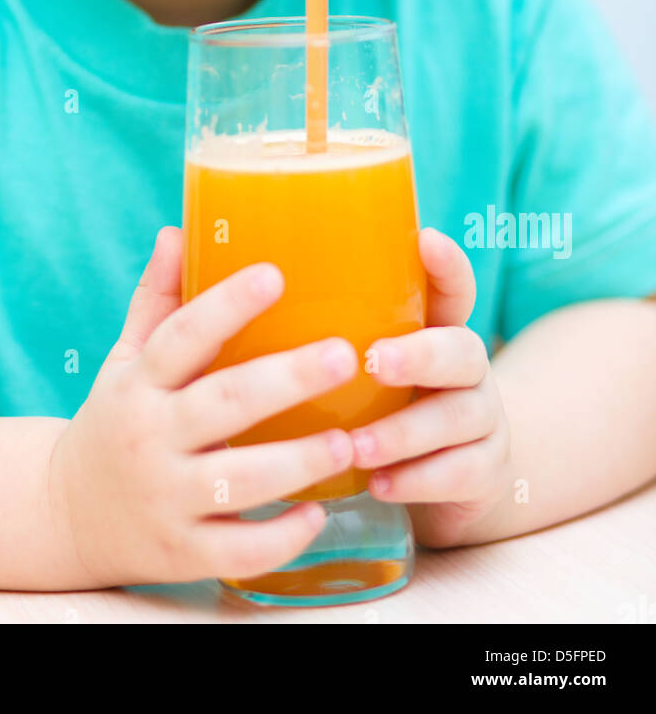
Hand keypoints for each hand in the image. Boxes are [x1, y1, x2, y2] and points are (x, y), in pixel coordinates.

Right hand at [47, 226, 360, 588]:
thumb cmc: (115, 423)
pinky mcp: (181, 553)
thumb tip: (179, 229)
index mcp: (139, 383)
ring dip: (297, 461)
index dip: (226, 305)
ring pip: (238, 481)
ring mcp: (166, 499)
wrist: (64, 517)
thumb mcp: (125, 361)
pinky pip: (237, 550)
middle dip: (285, 379)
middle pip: (221, 403)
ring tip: (349, 440)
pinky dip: (279, 537)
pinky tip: (317, 512)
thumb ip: (157, 300)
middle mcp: (149, 438)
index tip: (274, 274)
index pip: (181, 336)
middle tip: (344, 355)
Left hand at [350, 228, 513, 548]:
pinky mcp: (486, 472)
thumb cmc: (384, 407)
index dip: (445, 265)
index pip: (453, 289)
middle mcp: (467, 369)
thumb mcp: (363, 365)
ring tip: (357, 445)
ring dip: (406, 431)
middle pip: (463, 350)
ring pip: (462, 416)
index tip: (425, 240)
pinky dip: (418, 480)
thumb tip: (237, 281)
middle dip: (421, 354)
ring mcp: (483, 420)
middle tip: (375, 361)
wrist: (450, 481)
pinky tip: (379, 484)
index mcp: (437, 330)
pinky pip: (461, 474)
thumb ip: (327, 331)